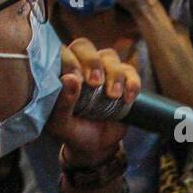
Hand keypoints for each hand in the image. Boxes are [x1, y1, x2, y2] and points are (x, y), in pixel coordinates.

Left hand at [46, 37, 140, 163]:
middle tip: (95, 83)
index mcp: (60, 72)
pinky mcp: (124, 79)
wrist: (96, 146)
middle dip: (92, 62)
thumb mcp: (61, 124)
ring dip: (113, 74)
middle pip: (85, 46)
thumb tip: (69, 80)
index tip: (76, 81)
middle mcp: (80, 65)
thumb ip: (61, 104)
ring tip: (113, 96)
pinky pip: (131, 72)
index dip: (70, 62)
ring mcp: (103, 70)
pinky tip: (128, 99)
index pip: (63, 53)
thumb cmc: (73, 131)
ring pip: (109, 56)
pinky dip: (132, 83)